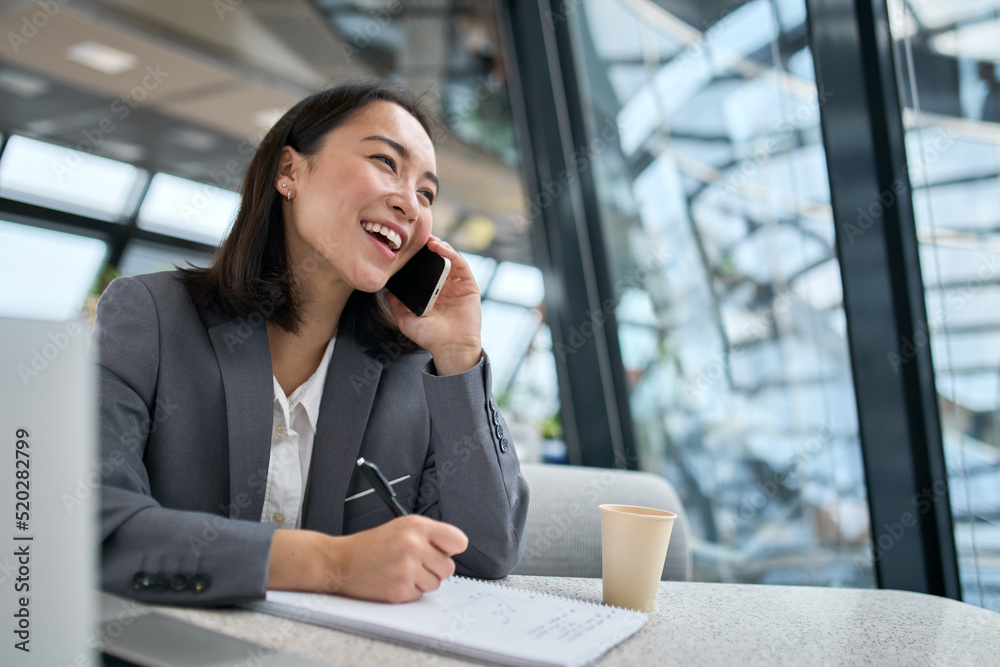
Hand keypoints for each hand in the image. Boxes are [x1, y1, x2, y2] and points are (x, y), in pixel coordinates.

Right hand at [268, 516, 467, 602]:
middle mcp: (413, 545)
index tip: (443, 550)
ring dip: (422, 580)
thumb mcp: (401, 526)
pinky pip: (420, 595)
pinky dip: (409, 591)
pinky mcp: (399, 590)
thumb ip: (429, 534)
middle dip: (434, 567)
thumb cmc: (370, 545)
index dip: (451, 548)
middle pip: (449, 567)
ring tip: (401, 570)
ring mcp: (406, 569)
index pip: (458, 541)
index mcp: (417, 526)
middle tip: (415, 562)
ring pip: (436, 583)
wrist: (340, 562)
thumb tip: (455, 547)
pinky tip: (394, 580)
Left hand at [386, 236, 481, 375]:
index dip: (418, 257)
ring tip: (429, 241)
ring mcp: (458, 286)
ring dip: (440, 247)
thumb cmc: (430, 337)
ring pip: (450, 259)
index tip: (407, 248)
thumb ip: (396, 305)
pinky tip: (440, 249)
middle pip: (438, 261)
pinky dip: (451, 254)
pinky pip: (461, 265)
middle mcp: (445, 287)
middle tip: (418, 238)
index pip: (426, 269)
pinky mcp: (469, 286)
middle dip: (429, 248)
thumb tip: (385, 291)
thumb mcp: (406, 320)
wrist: (450, 348)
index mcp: (432, 293)